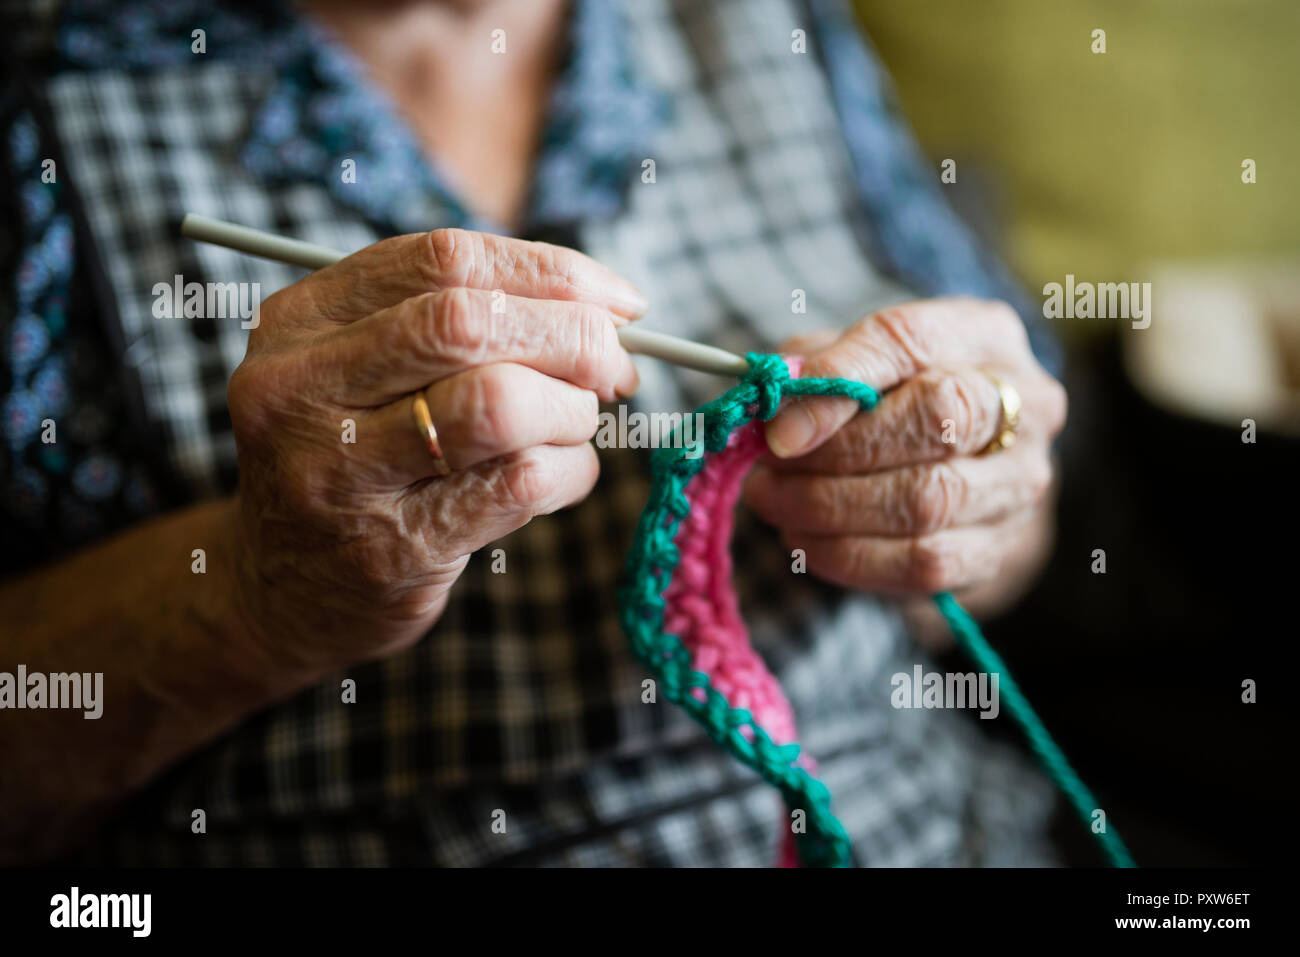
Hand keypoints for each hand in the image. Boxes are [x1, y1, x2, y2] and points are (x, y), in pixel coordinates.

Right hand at [226, 228, 644, 675]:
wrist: (278, 594)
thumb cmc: (355, 459)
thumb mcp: (364, 370)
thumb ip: (460, 322)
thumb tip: (607, 308)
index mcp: (299, 322)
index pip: (445, 259)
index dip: (553, 272)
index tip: (620, 302)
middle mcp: (303, 389)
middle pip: (470, 323)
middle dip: (575, 337)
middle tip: (616, 368)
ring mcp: (339, 475)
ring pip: (499, 404)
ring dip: (572, 410)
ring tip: (576, 425)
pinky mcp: (391, 549)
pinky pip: (519, 485)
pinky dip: (569, 471)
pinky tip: (563, 475)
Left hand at [742, 297, 1065, 595]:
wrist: (960, 468)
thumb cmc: (895, 399)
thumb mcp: (851, 361)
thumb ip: (813, 368)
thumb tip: (773, 405)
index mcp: (982, 334)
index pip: (910, 340)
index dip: (838, 382)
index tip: (778, 428)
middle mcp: (1024, 402)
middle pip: (937, 418)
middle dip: (834, 452)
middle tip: (768, 469)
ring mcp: (1021, 479)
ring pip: (927, 499)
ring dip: (831, 509)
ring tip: (775, 503)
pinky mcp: (1001, 546)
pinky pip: (925, 562)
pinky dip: (850, 556)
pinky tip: (806, 540)